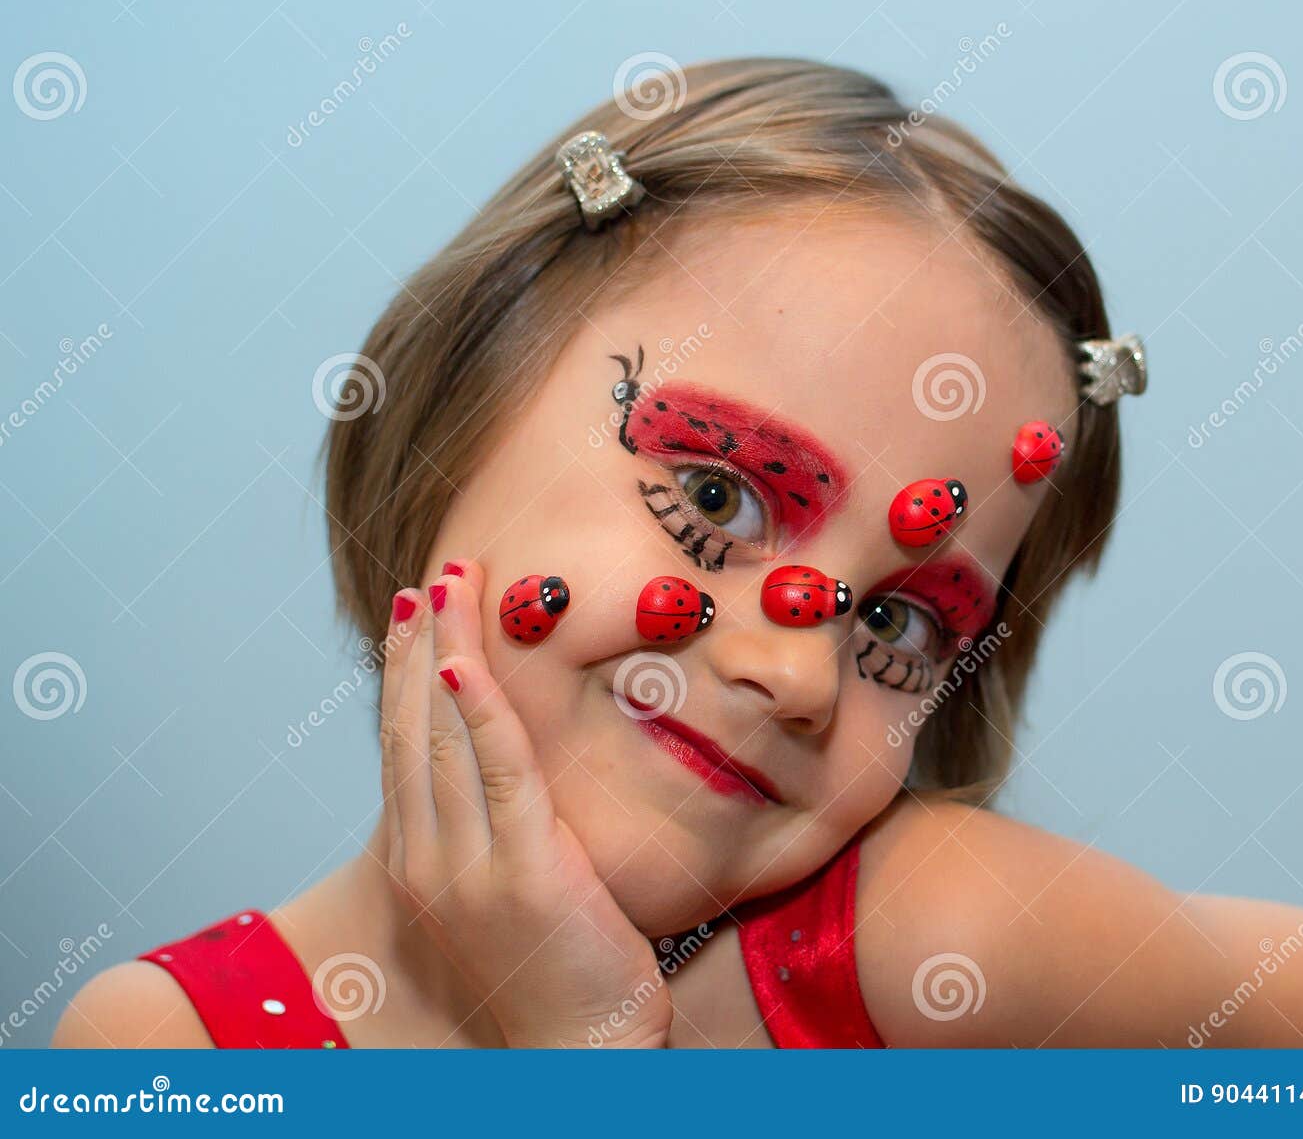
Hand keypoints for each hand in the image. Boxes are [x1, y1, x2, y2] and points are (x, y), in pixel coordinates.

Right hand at [378, 560, 670, 1047]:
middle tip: (432, 577)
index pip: (402, 746)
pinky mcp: (525, 873)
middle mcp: (428, 859)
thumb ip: (490, 825)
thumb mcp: (503, 887)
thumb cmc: (552, 967)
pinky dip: (483, 713)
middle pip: (415, 728)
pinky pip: (500, 774)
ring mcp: (469, 868)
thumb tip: (499, 758)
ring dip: (450, 652)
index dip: (406, 674)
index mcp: (419, 861)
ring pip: (447, 737)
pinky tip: (474, 662)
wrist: (577, 1047)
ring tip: (454, 587)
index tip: (412, 613)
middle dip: (423, 645)